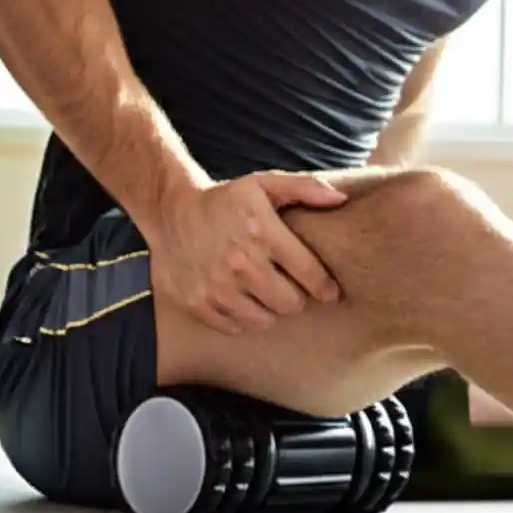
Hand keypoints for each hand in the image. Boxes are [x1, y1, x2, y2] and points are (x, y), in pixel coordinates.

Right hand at [149, 171, 347, 335]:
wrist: (171, 212)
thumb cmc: (226, 200)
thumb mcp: (263, 184)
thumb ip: (305, 188)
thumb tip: (341, 200)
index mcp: (262, 232)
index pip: (310, 274)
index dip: (325, 287)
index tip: (330, 292)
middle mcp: (240, 262)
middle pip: (291, 304)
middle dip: (295, 297)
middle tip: (287, 286)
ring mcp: (217, 287)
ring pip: (265, 321)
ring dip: (269, 309)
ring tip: (263, 292)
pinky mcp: (198, 304)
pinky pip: (237, 328)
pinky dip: (243, 318)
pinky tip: (241, 299)